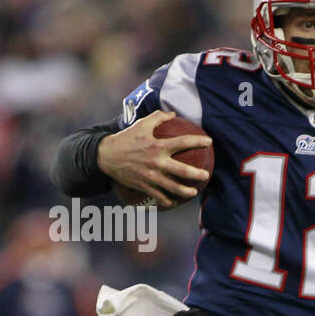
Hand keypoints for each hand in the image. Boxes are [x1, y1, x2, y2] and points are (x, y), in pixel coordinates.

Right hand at [97, 110, 211, 208]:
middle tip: (206, 175)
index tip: (209, 142)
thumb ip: (158, 118)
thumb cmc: (126, 139)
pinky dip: (167, 200)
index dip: (198, 141)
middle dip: (197, 174)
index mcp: (157, 145)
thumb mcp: (141, 124)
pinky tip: (174, 201)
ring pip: (173, 187)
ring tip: (194, 192)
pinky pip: (159, 196)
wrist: (105, 156)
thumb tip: (173, 114)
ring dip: (186, 191)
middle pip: (183, 170)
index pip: (183, 142)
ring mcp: (151, 176)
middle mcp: (156, 161)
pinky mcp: (144, 186)